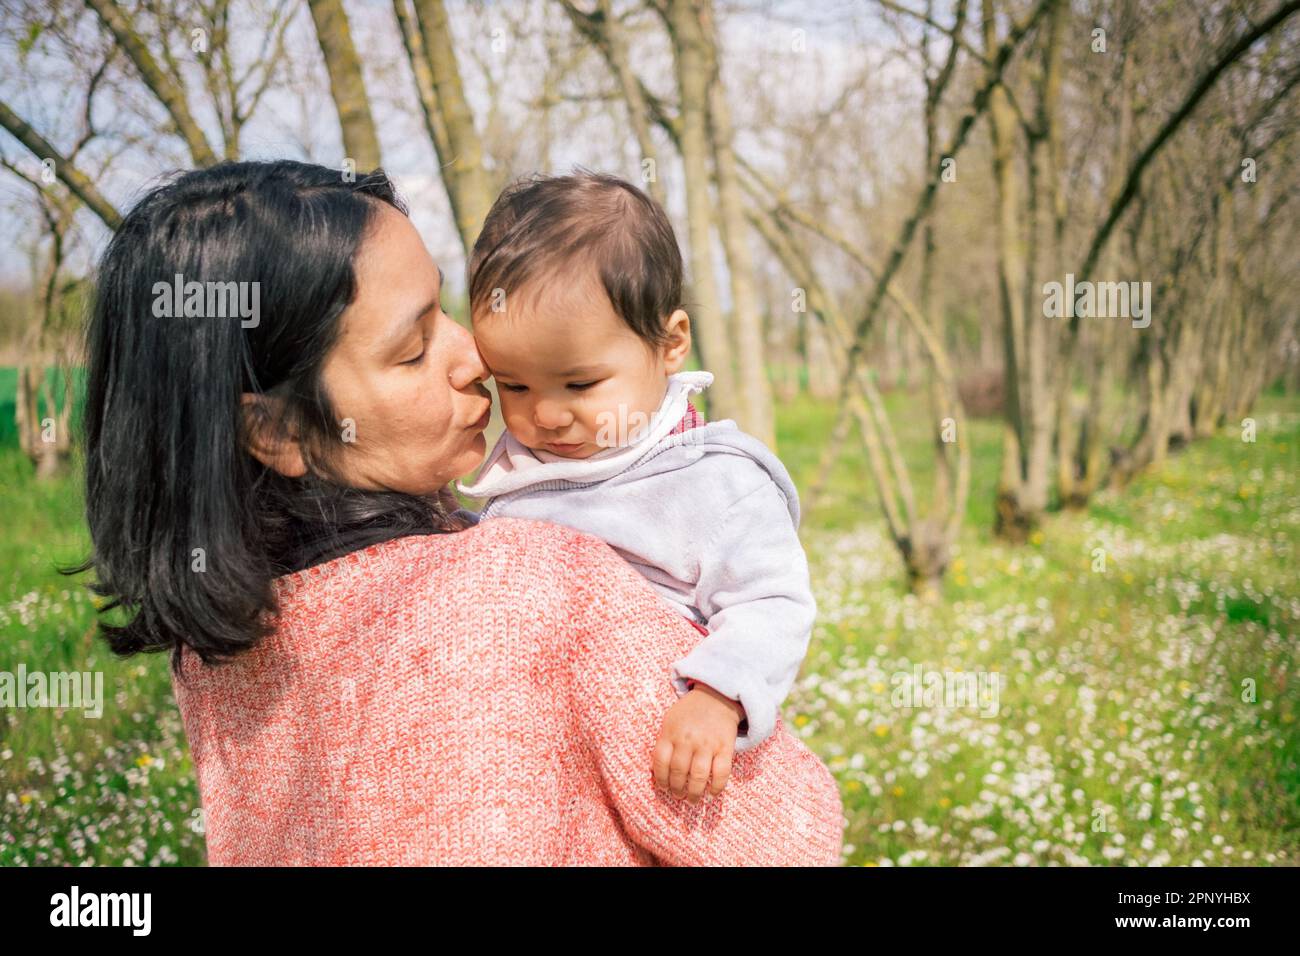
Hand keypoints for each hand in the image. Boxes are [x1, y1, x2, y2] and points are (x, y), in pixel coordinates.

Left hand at [653, 684, 743, 802]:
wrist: (717, 696)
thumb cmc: (689, 712)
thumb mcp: (670, 720)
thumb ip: (663, 742)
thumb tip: (656, 771)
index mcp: (671, 733)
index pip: (660, 763)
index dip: (661, 780)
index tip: (663, 788)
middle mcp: (688, 739)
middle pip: (678, 772)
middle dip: (676, 789)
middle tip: (678, 796)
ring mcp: (707, 744)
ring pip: (698, 776)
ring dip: (693, 793)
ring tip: (691, 800)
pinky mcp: (725, 747)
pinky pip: (721, 773)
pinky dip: (716, 787)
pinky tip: (711, 794)